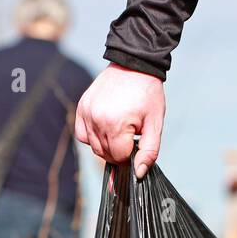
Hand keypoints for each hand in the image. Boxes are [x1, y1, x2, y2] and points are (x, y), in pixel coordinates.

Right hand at [75, 64, 165, 178]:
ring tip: (119, 129)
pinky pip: (82, 135)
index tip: (137, 142)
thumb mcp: (155, 123)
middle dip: (118, 150)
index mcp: (116, 125)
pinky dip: (92, 137)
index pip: (119, 157)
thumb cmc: (148, 93)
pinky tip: (104, 128)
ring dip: (106, 145)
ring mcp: (87, 113)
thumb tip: (139, 174)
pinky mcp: (81, 107)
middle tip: (130, 135)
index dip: (130, 155)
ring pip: (93, 147)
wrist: (134, 64)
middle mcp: (97, 120)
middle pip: (105, 154)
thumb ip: (149, 151)